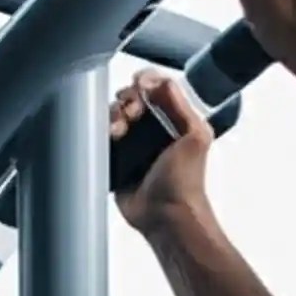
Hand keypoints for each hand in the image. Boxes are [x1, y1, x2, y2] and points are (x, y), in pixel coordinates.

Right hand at [112, 69, 214, 234]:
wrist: (165, 215)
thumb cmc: (184, 181)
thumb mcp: (195, 137)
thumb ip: (182, 106)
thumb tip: (160, 80)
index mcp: (176, 121)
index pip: (157, 89)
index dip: (146, 81)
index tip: (139, 85)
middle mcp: (155, 129)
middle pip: (131, 98)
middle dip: (127, 99)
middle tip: (130, 113)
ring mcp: (133, 143)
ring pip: (114, 114)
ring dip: (114, 115)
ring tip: (119, 130)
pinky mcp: (116, 157)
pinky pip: (101, 135)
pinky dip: (100, 130)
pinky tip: (109, 136)